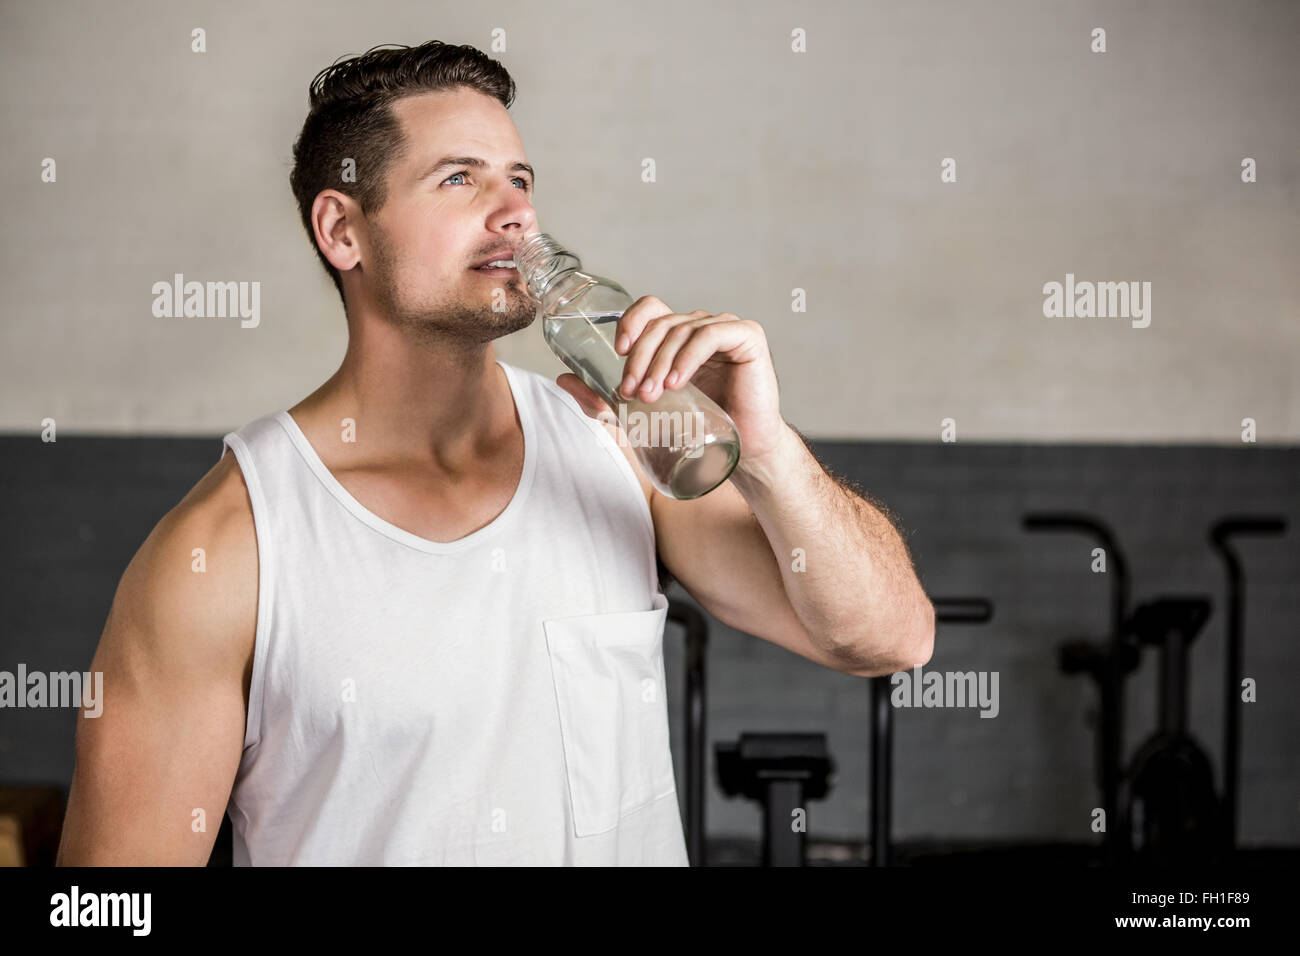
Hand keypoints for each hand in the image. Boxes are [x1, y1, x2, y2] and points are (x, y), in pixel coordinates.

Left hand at [554, 296, 787, 465]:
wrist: (741, 451)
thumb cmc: (695, 429)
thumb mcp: (641, 414)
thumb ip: (604, 398)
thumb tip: (563, 379)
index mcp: (677, 335)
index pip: (650, 309)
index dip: (631, 322)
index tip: (618, 353)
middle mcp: (699, 326)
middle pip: (661, 323)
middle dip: (640, 357)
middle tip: (631, 392)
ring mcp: (724, 328)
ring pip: (682, 330)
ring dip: (660, 363)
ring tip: (653, 395)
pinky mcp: (747, 337)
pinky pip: (711, 335)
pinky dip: (689, 357)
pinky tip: (677, 382)